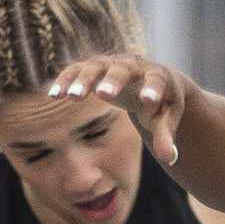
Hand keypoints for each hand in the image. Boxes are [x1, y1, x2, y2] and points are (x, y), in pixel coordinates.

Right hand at [47, 55, 192, 168]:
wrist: (152, 79)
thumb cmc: (163, 102)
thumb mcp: (167, 118)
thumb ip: (166, 136)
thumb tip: (170, 159)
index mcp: (158, 77)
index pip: (156, 82)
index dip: (153, 90)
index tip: (148, 101)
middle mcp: (134, 65)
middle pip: (122, 70)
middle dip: (114, 81)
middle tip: (104, 94)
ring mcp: (112, 64)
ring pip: (96, 67)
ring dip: (84, 80)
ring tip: (72, 98)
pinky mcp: (95, 67)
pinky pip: (78, 70)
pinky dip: (67, 79)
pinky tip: (54, 94)